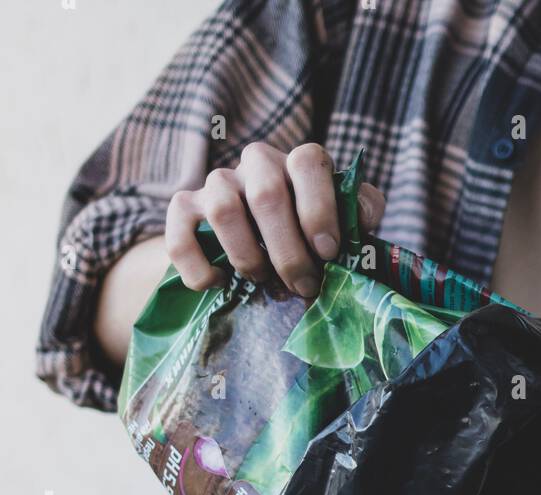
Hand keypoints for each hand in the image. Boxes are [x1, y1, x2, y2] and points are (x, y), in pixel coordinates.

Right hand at [165, 141, 384, 296]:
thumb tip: (361, 219)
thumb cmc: (310, 237)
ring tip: (263, 282)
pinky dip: (198, 266)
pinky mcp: (185, 208)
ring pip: (223, 209)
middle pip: (266, 194)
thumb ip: (359, 217)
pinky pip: (180, 232)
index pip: (308, 161)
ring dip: (247, 257)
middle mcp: (257, 164)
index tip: (328, 252)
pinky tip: (218, 283)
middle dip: (288, 252)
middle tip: (303, 287)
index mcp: (298, 163)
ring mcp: (218, 183)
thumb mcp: (344, 226)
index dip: (319, 208)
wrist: (259, 245)